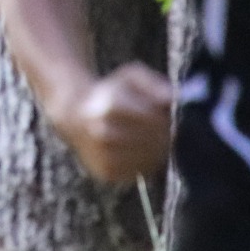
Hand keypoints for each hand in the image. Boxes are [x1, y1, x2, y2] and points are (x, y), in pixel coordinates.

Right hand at [50, 62, 174, 182]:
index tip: (166, 113)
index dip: (166, 117)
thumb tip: (173, 98)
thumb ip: (154, 84)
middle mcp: (103, 131)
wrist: (76, 117)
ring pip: (150, 158)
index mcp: (110, 104)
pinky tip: (141, 150)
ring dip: (158, 149)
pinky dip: (147, 163)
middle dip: (165, 134)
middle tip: (164, 128)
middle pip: (154, 139)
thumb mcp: (130, 77)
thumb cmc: (111, 94)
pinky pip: (141, 172)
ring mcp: (103, 154)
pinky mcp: (106, 172)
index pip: (154, 118)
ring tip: (152, 138)